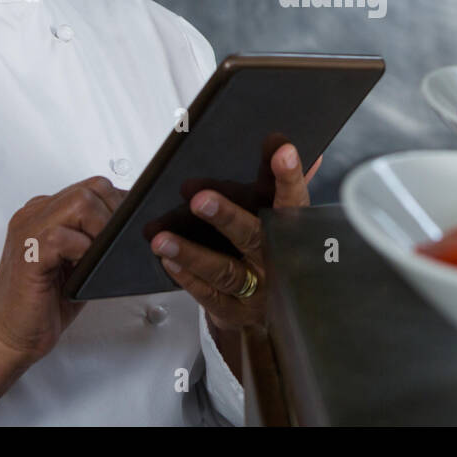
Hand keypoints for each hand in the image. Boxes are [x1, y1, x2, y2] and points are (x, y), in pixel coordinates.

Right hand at [0, 176, 123, 424]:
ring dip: (101, 228)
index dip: (117, 205)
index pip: (91, 187)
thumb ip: (96, 241)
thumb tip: (129, 229)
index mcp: (45, 214)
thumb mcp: (79, 264)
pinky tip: (82, 265)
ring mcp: (28, 232)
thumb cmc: (42, 305)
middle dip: (114, 214)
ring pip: (79, 203)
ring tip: (99, 255)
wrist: (8, 337)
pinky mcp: (28, 255)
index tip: (129, 227)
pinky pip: (61, 236)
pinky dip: (81, 249)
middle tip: (116, 244)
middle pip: (90, 189)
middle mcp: (34, 216)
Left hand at [150, 143, 320, 333]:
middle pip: (253, 236)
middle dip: (226, 217)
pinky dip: (187, 276)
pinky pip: (208, 293)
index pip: (293, 200)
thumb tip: (289, 146)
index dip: (289, 177)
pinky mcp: (234, 309)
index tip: (283, 151)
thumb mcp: (282, 218)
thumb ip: (281, 185)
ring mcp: (256, 289)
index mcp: (292, 231)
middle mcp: (276, 261)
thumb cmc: (276, 251)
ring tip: (163, 238)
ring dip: (191, 253)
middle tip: (200, 199)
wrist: (281, 311)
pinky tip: (168, 260)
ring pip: (224, 270)